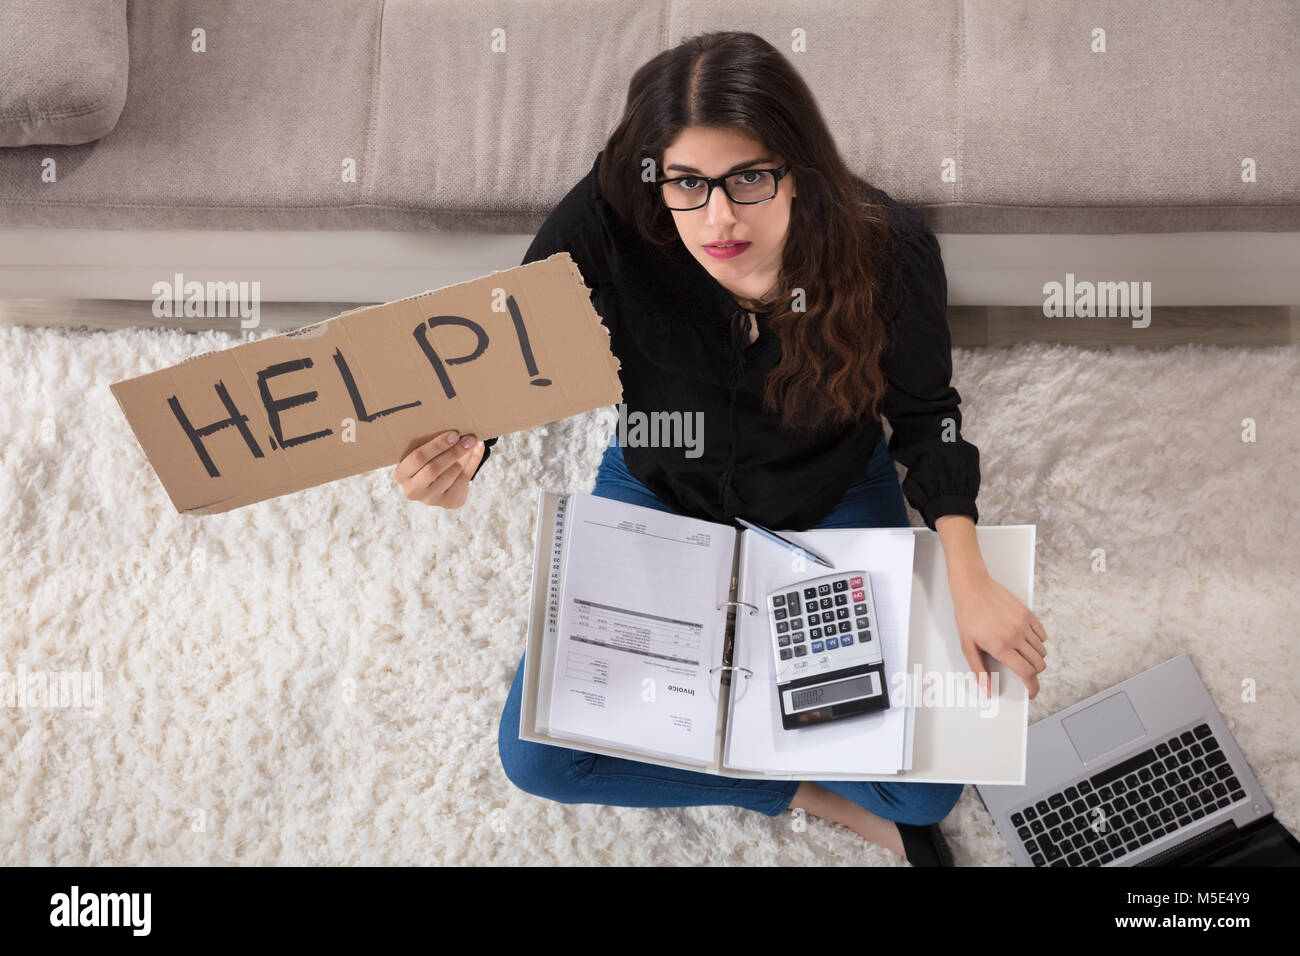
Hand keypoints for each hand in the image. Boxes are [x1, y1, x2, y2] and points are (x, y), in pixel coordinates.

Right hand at [393, 429, 483, 508]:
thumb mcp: (423, 452)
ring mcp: (430, 499)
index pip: (418, 458)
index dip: (436, 446)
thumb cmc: (428, 459)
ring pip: (451, 474)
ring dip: (464, 457)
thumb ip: (432, 442)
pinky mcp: (448, 503)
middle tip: (468, 438)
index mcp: (401, 474)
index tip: (454, 434)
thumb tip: (456, 425)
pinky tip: (477, 450)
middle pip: (434, 469)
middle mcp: (412, 490)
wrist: (436, 483)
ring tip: (472, 442)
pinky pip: (464, 480)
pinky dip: (473, 463)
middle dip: (453, 452)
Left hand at [950, 570, 1047, 698]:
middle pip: (1038, 665)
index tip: (1032, 692)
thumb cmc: (967, 615)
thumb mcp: (967, 646)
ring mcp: (1023, 624)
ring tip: (1021, 655)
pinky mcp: (1028, 614)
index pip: (1027, 673)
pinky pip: (1042, 635)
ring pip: (1041, 651)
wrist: (973, 587)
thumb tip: (987, 690)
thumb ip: (979, 670)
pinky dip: (1038, 642)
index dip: (1032, 687)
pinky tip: (1025, 641)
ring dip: (1035, 658)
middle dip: (1033, 673)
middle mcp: (1015, 636)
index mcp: (1000, 647)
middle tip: (1024, 673)